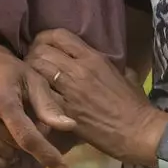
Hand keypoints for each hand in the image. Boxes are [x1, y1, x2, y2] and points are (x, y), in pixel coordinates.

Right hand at [0, 44, 75, 167]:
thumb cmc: (11, 72)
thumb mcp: (34, 81)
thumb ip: (49, 106)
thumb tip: (70, 126)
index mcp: (1, 99)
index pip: (26, 136)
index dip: (46, 154)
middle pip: (16, 147)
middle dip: (28, 139)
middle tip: (26, 120)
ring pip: (2, 154)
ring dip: (13, 147)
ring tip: (10, 124)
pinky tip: (0, 141)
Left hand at [27, 28, 165, 167]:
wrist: (137, 132)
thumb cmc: (135, 104)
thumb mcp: (126, 76)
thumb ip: (114, 65)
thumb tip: (109, 63)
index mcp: (93, 58)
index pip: (59, 35)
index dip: (45, 38)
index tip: (43, 46)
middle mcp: (78, 70)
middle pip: (41, 50)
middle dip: (33, 55)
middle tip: (33, 64)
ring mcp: (69, 90)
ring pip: (36, 70)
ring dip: (30, 73)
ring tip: (31, 80)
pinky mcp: (63, 111)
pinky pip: (39, 95)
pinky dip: (34, 94)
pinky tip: (35, 98)